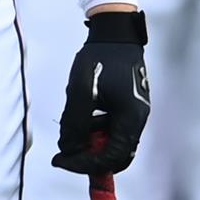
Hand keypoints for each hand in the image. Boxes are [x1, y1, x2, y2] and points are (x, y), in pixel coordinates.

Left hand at [53, 8, 150, 174]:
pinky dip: (95, 129)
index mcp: (131, 118)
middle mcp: (137, 119)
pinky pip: (112, 127)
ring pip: (113, 141)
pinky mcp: (127, 106)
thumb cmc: (99, 59)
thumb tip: (68, 149)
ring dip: (91, 142)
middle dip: (90, 157)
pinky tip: (80, 118)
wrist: (114, 34)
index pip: (112, 157)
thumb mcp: (81, 91)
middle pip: (117, 155)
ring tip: (70, 132)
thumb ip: (75, 122)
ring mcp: (134, 112)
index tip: (62, 162)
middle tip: (65, 155)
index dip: (86, 164)